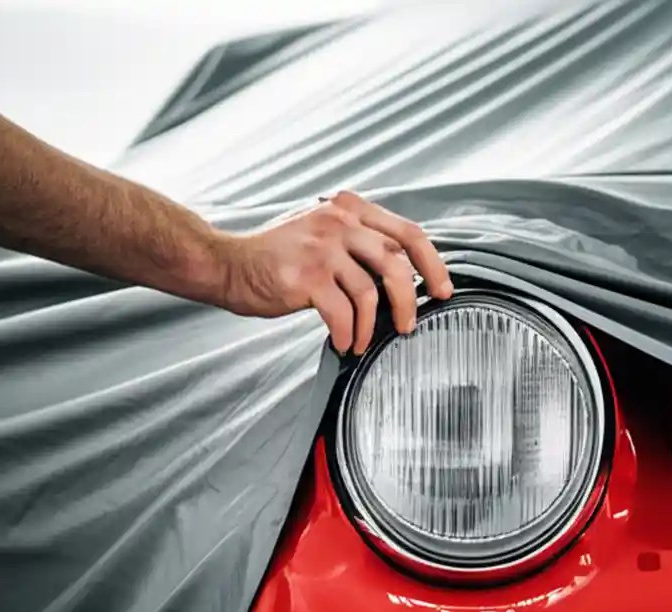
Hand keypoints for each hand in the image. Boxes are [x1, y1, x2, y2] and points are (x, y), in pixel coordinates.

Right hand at [213, 191, 452, 354]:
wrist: (228, 264)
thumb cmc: (278, 256)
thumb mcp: (323, 233)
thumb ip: (359, 243)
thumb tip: (403, 278)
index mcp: (349, 209)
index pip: (408, 232)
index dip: (433, 263)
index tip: (443, 290)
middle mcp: (338, 221)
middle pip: (397, 261)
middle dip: (411, 299)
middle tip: (409, 325)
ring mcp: (322, 247)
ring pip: (371, 290)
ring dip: (374, 324)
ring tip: (366, 340)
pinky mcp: (306, 276)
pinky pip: (343, 312)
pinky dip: (349, 333)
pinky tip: (345, 342)